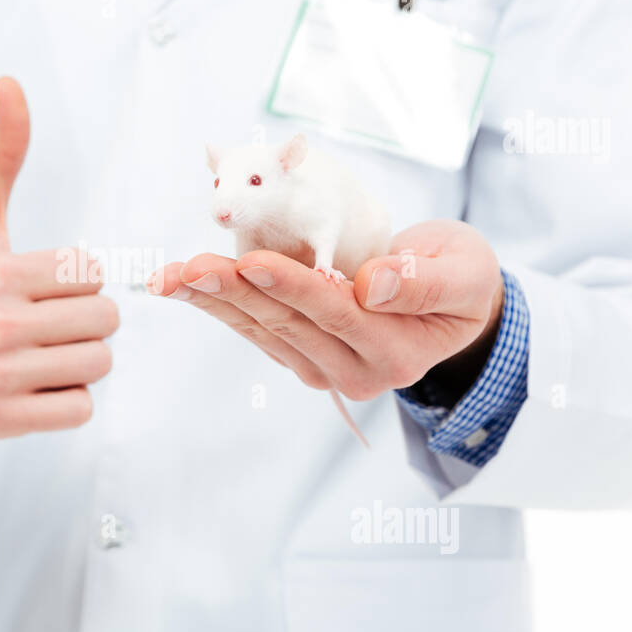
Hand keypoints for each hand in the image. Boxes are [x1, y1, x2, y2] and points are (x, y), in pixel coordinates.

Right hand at [0, 77, 118, 439]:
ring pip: (97, 363)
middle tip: (48, 320)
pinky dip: (69, 398)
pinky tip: (38, 382)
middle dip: (84, 319)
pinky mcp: (1, 420)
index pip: (91, 275)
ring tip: (43, 351)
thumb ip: (1, 152)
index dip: (77, 280)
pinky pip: (80, 407)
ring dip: (80, 358)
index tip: (44, 285)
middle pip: (104, 321)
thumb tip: (11, 82)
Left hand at [148, 220, 503, 402]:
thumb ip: (424, 283)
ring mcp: (324, 368)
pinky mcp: (302, 355)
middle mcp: (355, 371)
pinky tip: (184, 286)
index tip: (250, 260)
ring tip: (168, 278)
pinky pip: (256, 329)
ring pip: (262, 330)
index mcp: (396, 353)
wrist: (456, 305)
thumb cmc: (462, 280)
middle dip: (233, 292)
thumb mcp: (463, 274)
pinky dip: (219, 305)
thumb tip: (372, 284)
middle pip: (286, 325)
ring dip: (212, 301)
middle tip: (187, 268)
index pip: (335, 314)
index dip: (292, 286)